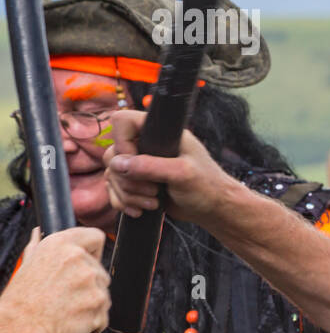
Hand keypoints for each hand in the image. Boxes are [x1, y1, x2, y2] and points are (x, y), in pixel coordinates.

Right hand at [2, 226, 109, 332]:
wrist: (18, 330)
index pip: (96, 237)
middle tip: (64, 297)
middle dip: (88, 284)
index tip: (86, 262)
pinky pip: (104, 314)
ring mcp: (92, 283)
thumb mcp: (27, 265)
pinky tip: (72, 324)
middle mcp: (79, 260)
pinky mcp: (99, 305)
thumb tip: (40, 232)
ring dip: (90, 303)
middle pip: (100, 271)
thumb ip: (39, 246)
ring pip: (103, 293)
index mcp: (61, 245)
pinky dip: (93, 322)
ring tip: (65, 311)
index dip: (92, 251)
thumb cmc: (20, 301)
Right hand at [103, 109, 238, 225]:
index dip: (121, 142)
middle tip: (154, 190)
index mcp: (160, 133)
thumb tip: (117, 164)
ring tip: (153, 203)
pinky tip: (141, 210)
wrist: (213, 208)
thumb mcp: (182, 174)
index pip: (123, 121)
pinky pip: (114, 190)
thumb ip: (150, 166)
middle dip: (128, 180)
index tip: (135, 162)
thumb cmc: (207, 186)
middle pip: (113, 155)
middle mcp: (148, 145)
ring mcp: (142, 164)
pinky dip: (123, 202)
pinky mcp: (138, 183)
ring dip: (128, 194)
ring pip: (113, 175)